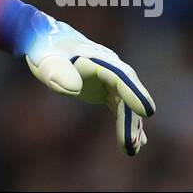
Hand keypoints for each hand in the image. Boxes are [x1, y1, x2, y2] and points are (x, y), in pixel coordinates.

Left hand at [23, 14, 155, 156]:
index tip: (147, 112)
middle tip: (131, 144)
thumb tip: (75, 89)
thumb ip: (57, 72)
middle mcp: (110, 68)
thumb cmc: (45, 50)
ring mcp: (109, 79)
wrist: (45, 42)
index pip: (121, 77)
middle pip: (126, 94)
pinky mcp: (105, 90)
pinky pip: (120, 108)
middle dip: (131, 120)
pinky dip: (126, 124)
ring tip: (132, 149)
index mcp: (99, 59)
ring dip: (130, 126)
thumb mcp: (46, 61)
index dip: (134, 94)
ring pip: (126, 104)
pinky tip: (135, 143)